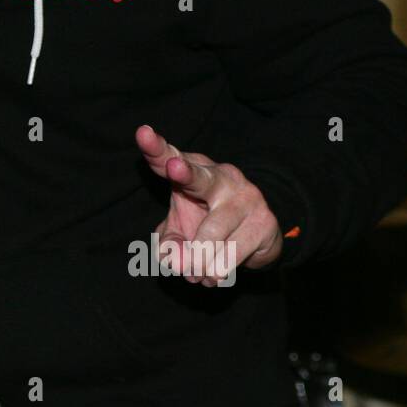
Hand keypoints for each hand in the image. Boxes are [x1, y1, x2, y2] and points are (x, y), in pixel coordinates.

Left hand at [135, 125, 282, 285]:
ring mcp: (245, 197)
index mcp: (193, 171)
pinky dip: (216, 273)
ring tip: (196, 273)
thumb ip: (169, 246)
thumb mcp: (180, 233)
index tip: (143, 133)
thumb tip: (178, 262)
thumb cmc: (207, 225)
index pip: (169, 156)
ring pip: (210, 237)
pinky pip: (229, 256)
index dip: (155, 148)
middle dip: (185, 172)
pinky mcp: (264, 222)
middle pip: (199, 178)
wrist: (258, 235)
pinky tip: (215, 273)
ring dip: (197, 264)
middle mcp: (220, 177)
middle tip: (174, 168)